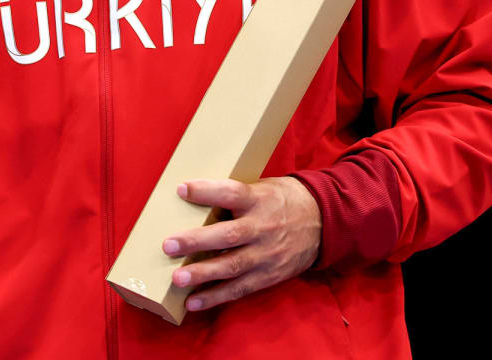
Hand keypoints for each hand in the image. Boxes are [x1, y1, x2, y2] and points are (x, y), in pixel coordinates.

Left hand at [162, 177, 320, 312]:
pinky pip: (240, 289)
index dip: (206, 191)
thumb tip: (188, 197)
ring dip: (203, 274)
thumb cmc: (280, 200)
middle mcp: (261, 228)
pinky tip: (193, 302)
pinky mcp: (268, 275)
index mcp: (258, 199)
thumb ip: (232, 196)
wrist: (323, 220)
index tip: (181, 189)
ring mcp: (265, 254)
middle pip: (228, 235)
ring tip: (177, 279)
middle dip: (196, 241)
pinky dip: (215, 297)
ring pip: (232, 266)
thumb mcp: (260, 187)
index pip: (230, 193)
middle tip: (168, 246)